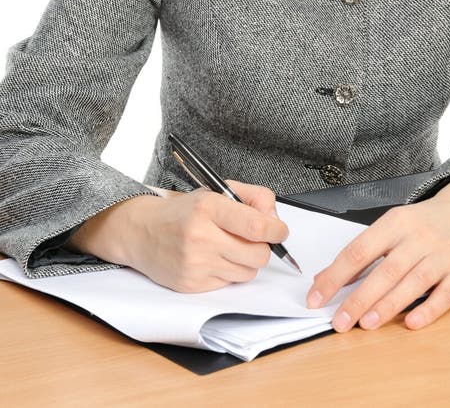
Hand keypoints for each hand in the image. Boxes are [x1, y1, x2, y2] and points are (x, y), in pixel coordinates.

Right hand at [66, 180, 287, 292]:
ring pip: (247, 273)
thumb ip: (253, 198)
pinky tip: (213, 259)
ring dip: (246, 262)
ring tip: (229, 248)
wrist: (142, 232)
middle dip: (263, 248)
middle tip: (252, 240)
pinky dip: (228, 273)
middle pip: (257, 255)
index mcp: (208, 207)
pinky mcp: (191, 285)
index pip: (256, 226)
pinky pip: (229, 284)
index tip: (280, 230)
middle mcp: (200, 236)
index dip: (277, 230)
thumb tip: (276, 219)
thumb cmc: (184, 211)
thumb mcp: (217, 191)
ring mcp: (195, 263)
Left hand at [306, 195, 449, 332]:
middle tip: (339, 321)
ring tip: (366, 324)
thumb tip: (325, 277)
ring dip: (388, 305)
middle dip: (359, 298)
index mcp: (396, 222)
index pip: (359, 250)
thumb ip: (363, 251)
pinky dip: (427, 310)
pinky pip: (445, 295)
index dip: (335, 276)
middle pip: (386, 270)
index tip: (316, 297)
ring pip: (413, 282)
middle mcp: (420, 237)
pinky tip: (410, 323)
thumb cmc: (425, 223)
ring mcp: (443, 255)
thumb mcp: (393, 225)